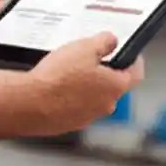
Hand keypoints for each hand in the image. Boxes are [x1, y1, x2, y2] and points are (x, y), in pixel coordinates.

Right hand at [23, 32, 145, 136]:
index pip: (135, 74)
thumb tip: (111, 41)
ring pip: (92, 98)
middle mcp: (105, 106)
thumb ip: (103, 42)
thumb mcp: (84, 47)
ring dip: (84, 87)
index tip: (132, 55)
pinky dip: (68, 99)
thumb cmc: (58, 78)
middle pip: (112, 86)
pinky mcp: (69, 124)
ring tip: (66, 72)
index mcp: (115, 87)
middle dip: (103, 73)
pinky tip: (54, 87)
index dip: (134, 61)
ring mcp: (87, 117)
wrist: (30, 103)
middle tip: (88, 59)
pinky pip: (74, 108)